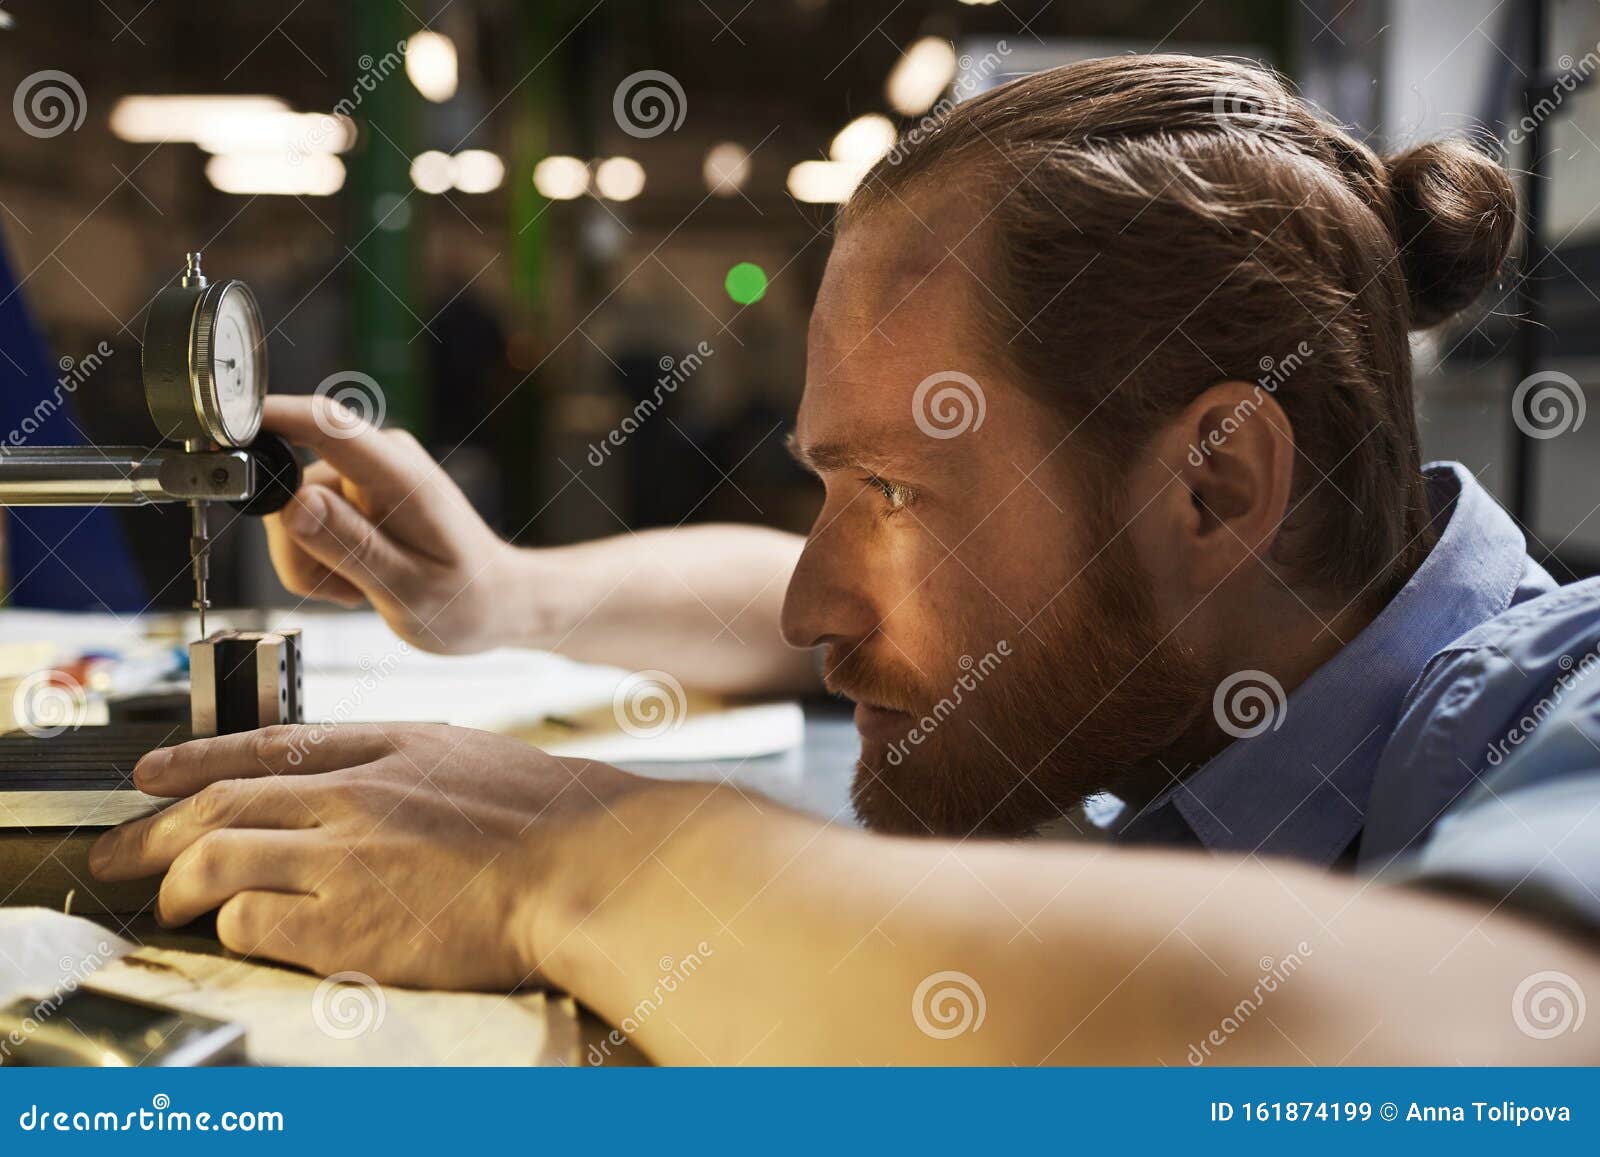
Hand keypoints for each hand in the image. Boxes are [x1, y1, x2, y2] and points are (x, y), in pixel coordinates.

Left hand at [87, 724, 643, 989]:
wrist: (590, 864)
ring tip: (169, 903)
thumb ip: (402, 764)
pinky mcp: (349, 925)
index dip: (194, 758)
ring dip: (178, 885)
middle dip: (152, 830)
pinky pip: (255, 921)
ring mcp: (348, 856)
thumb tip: (346, 786)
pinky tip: (242, 930)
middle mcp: (358, 793)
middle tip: (117, 853)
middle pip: (221, 804)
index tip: (150, 772)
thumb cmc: (550, 819)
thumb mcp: (470, 758)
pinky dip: (235, 925)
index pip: (266, 745)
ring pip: (217, 860)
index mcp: (391, 745)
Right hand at [261, 394, 519, 653]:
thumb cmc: (465, 600)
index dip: (265, 418)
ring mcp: (368, 476)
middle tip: (342, 588)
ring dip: (312, 561)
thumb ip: (350, 545)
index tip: (218, 431)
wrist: (495, 604)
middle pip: (290, 485)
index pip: (322, 424)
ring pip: (292, 512)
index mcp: (398, 473)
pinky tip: (359, 580)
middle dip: (298, 546)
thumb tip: (294, 505)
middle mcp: (380, 461)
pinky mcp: (358, 494)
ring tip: (360, 588)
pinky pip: (308, 523)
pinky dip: (321, 560)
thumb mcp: (408, 588)